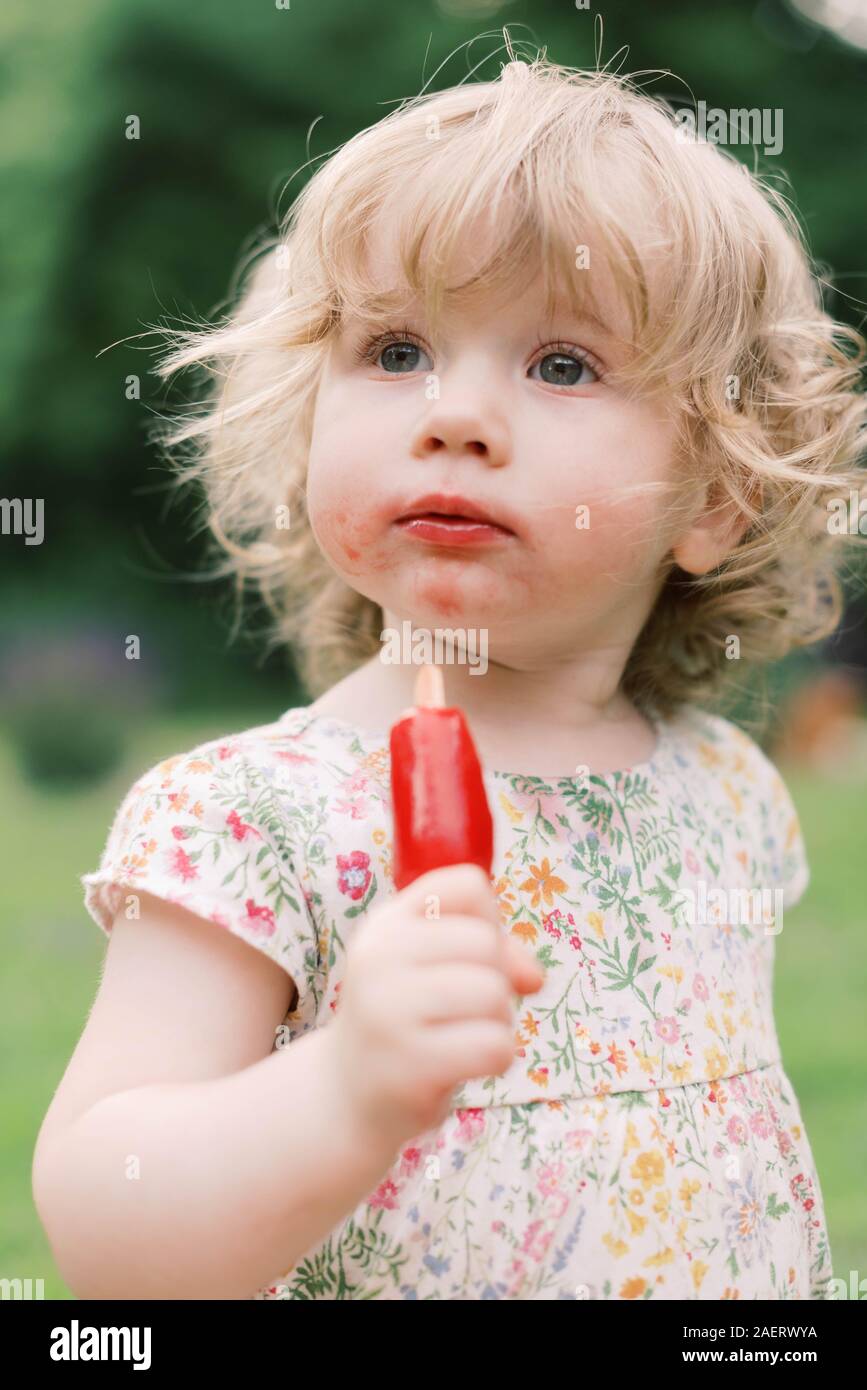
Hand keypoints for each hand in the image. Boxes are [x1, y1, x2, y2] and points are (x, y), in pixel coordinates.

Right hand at [325, 863, 544, 1155]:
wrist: (348, 1094)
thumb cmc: (405, 1017)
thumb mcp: (432, 965)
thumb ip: (491, 950)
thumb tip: (534, 977)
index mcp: (387, 923)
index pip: (467, 885)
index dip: (488, 920)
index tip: (467, 955)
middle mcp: (378, 958)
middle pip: (485, 942)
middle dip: (495, 977)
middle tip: (464, 1007)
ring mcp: (389, 1012)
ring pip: (494, 993)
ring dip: (498, 1021)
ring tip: (464, 1035)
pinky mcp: (410, 1066)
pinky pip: (496, 1046)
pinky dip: (497, 1057)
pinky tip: (465, 1064)